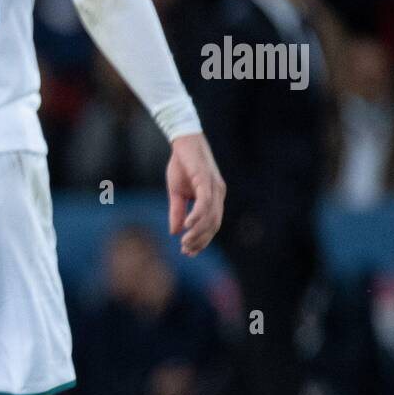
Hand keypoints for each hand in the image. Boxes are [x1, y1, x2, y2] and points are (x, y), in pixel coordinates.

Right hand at [167, 132, 224, 256]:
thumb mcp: (176, 193)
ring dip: (198, 232)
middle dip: (200, 240)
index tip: (188, 252)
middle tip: (186, 250)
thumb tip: (175, 232)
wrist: (183, 142)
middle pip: (213, 224)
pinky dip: (197, 216)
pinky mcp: (206, 180)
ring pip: (211, 217)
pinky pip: (205, 203)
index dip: (202, 240)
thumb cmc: (181, 165)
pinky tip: (187, 226)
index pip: (211, 224)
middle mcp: (218, 193)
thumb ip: (178, 212)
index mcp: (213, 197)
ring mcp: (214, 187)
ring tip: (185, 242)